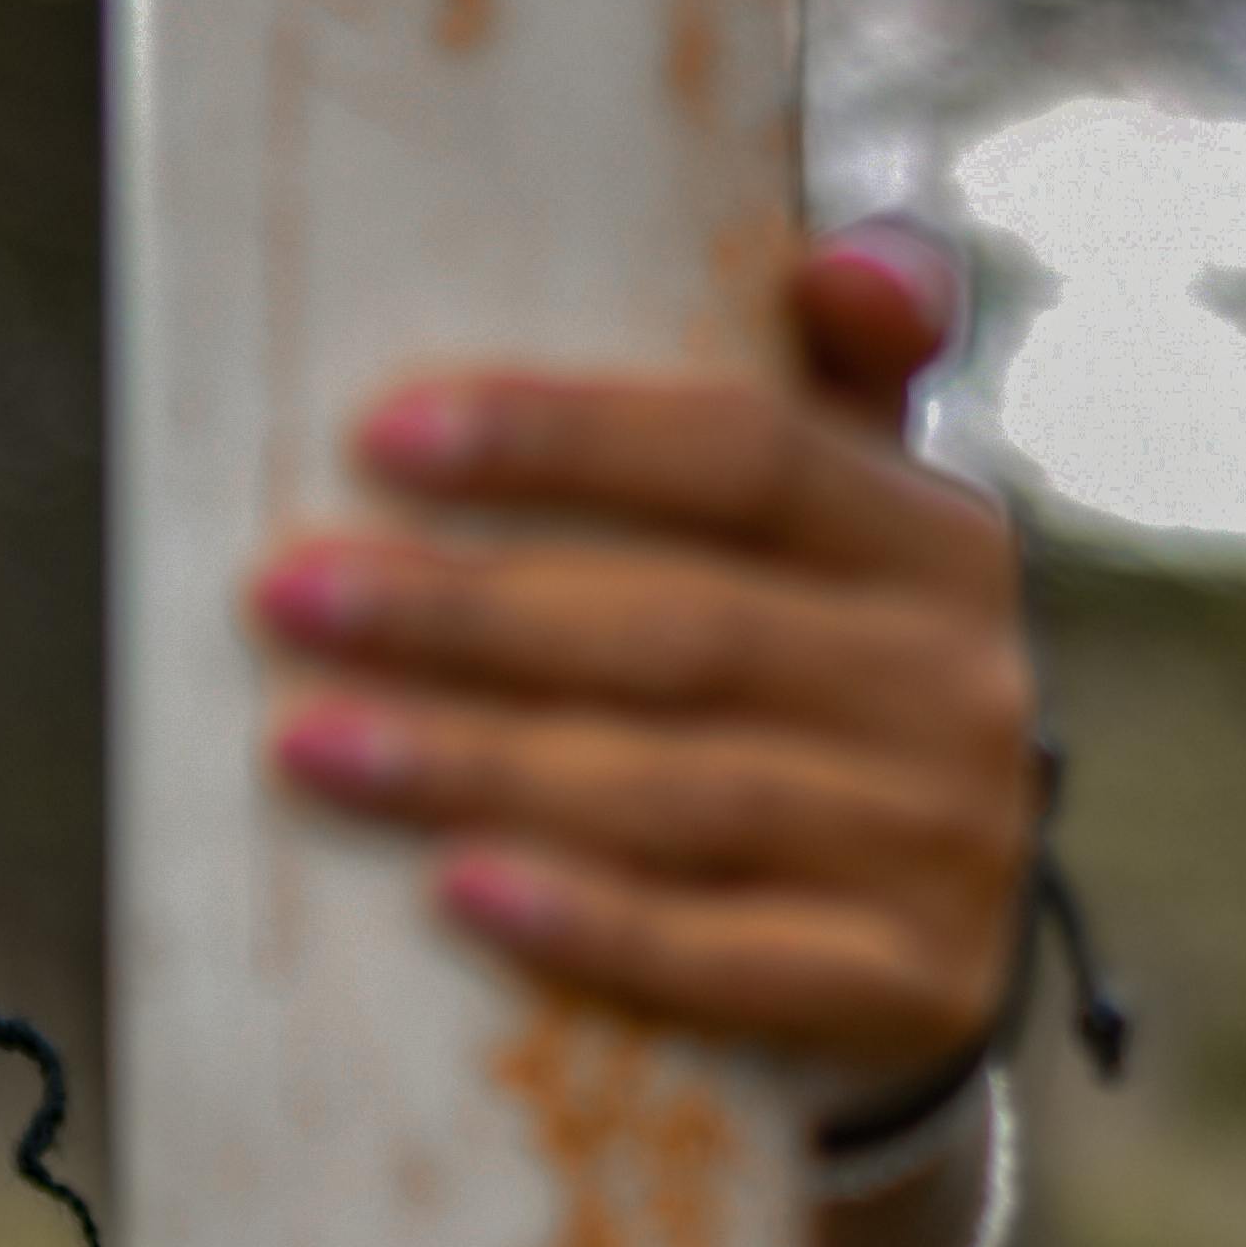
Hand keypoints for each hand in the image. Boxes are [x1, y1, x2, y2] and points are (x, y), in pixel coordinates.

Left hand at [252, 235, 1036, 1246]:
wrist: (918, 959)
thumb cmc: (817, 704)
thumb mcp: (848, 540)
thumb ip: (829, 393)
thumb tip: (846, 254)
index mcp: (938, 539)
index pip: (744, 456)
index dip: (565, 440)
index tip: (380, 437)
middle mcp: (961, 685)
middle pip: (683, 628)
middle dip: (466, 612)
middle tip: (284, 596)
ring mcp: (941, 846)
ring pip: (681, 794)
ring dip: (477, 767)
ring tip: (305, 742)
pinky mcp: (909, 992)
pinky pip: (727, 961)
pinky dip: (589, 926)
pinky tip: (456, 890)